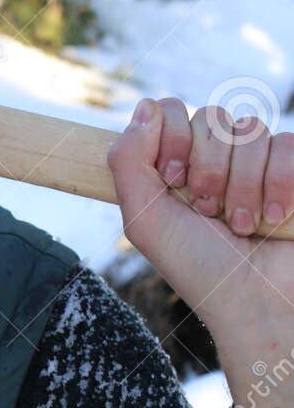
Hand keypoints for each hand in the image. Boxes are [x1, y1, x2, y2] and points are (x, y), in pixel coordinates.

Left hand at [107, 97, 293, 407]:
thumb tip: (143, 105)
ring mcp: (259, 163)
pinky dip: (280, 181)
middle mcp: (216, 159)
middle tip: (208, 211)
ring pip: (252, 130)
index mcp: (175, 164)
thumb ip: (129, 160)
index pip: (170, 109)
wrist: (257, 302)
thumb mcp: (144, 218)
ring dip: (243, 184)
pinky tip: (275, 216)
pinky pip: (289, 143)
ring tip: (241, 225)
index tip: (173, 179)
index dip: (173, 136)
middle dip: (208, 168)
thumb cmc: (197, 266)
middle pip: (212, 116)